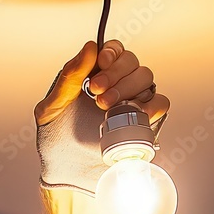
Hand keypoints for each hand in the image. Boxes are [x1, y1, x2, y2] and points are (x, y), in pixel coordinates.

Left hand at [35, 40, 168, 126]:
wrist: (65, 166)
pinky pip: (160, 103)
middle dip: (115, 74)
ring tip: (105, 106)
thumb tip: (90, 47)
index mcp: (96, 73)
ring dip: (128, 88)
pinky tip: (132, 111)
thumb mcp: (54, 105)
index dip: (111, 53)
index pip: (114, 50)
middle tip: (96, 92)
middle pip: (131, 62)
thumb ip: (70, 76)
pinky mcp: (145, 119)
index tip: (101, 62)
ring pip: (145, 78)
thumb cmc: (56, 134)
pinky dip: (150, 105)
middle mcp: (117, 82)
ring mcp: (133, 99)